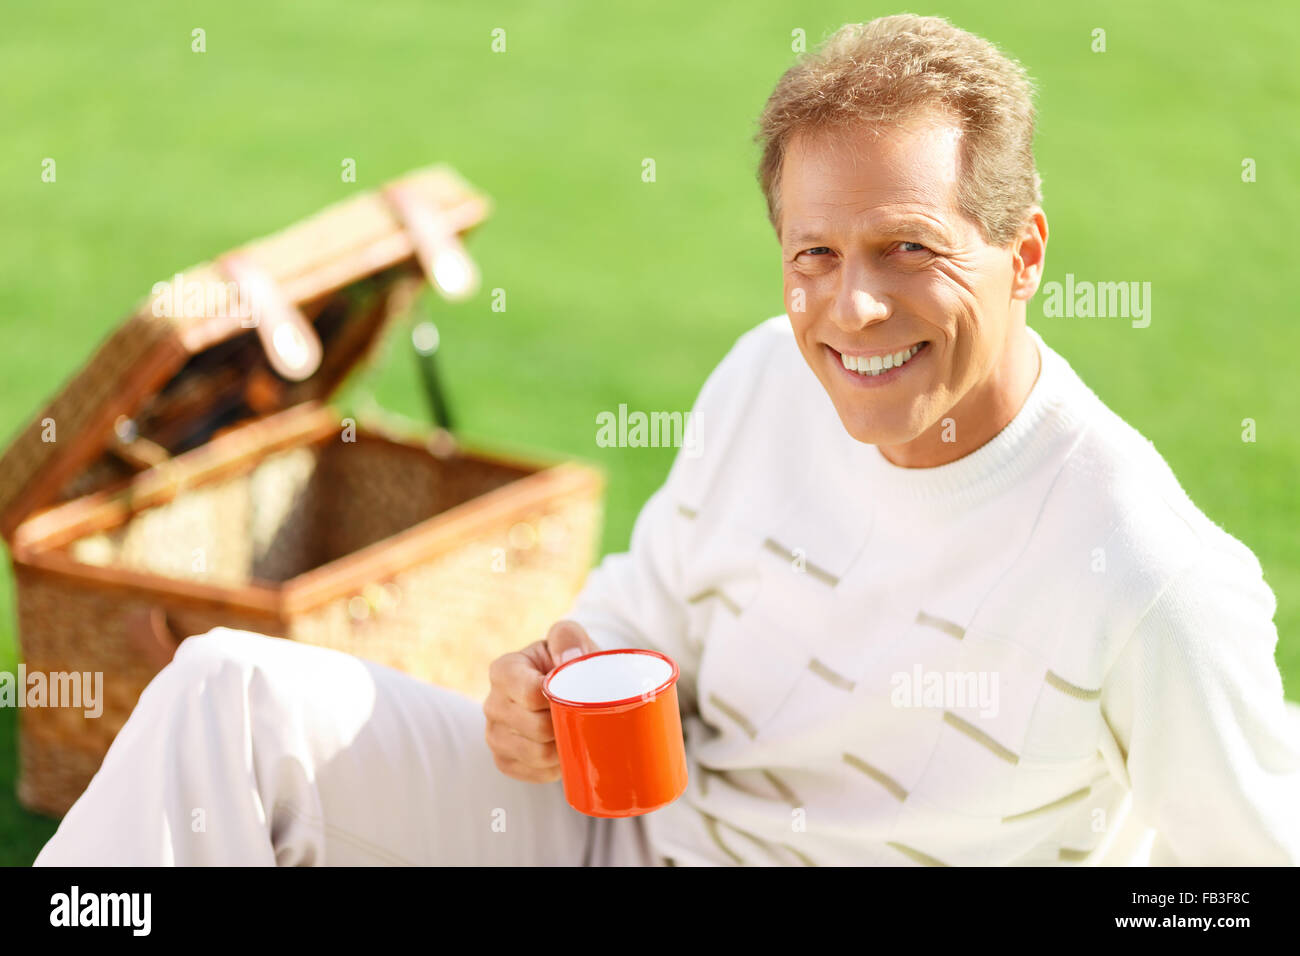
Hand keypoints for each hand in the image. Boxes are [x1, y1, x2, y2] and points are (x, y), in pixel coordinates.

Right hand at [483, 620, 601, 782]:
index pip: (532, 694)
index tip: (575, 691)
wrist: (565, 691)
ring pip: (538, 754)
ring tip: (574, 731)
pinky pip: (535, 773)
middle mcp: (492, 703)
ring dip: (562, 747)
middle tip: (580, 714)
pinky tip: (563, 749)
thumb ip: (568, 637)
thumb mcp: (569, 641)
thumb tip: (570, 659)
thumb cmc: (568, 664)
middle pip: (537, 727)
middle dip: (565, 724)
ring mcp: (494, 735)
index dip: (560, 698)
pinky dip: (556, 767)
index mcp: (503, 670)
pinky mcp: (504, 761)